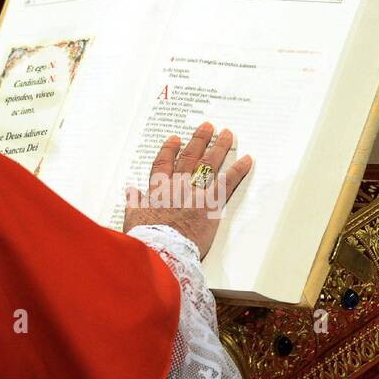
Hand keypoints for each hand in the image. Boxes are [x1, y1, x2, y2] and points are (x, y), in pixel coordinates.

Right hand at [122, 122, 252, 258]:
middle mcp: (177, 186)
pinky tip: (247, 160)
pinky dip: (238, 170)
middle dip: (199, 140)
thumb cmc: (147, 238)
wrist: (162, 250)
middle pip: (189, 157)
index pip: (163, 163)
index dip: (169, 150)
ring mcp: (195, 192)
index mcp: (158, 190)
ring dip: (219, 147)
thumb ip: (134, 203)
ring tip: (227, 134)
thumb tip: (131, 192)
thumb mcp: (133, 219)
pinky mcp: (211, 203)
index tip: (175, 139)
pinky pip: (227, 182)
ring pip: (209, 164)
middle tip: (208, 127)